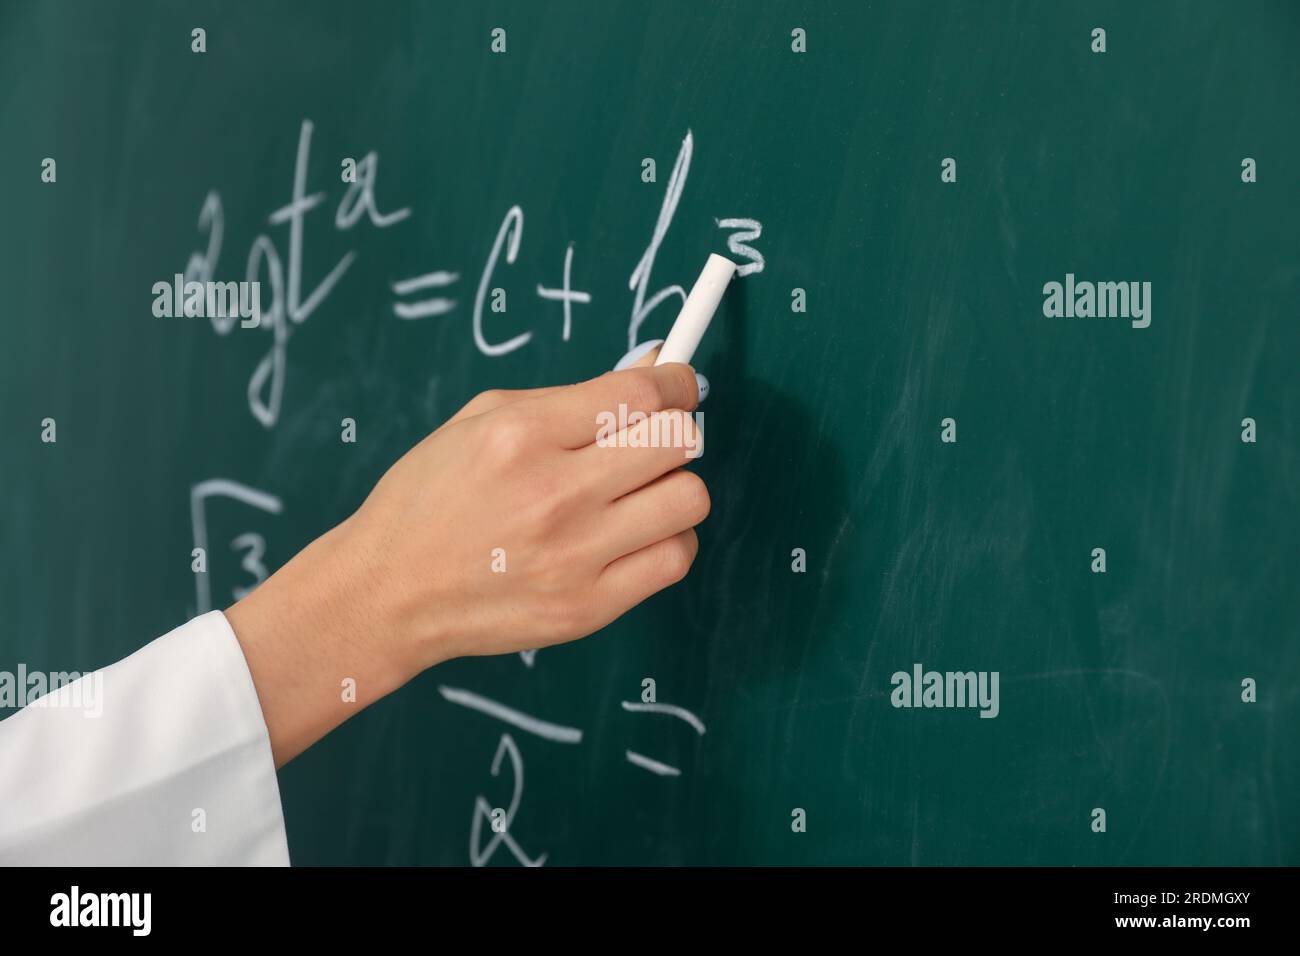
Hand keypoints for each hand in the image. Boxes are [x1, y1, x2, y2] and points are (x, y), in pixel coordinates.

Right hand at [226, 362, 707, 765]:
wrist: (388, 593)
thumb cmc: (431, 499)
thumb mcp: (481, 420)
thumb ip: (570, 397)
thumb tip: (654, 371)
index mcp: (523, 434)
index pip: (641, 393)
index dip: (675, 383)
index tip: (678, 387)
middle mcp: (554, 493)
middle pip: (679, 441)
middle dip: (675, 432)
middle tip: (651, 443)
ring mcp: (575, 556)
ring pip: (689, 499)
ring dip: (673, 488)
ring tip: (638, 495)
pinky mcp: (588, 608)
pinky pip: (675, 559)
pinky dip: (666, 541)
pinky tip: (632, 536)